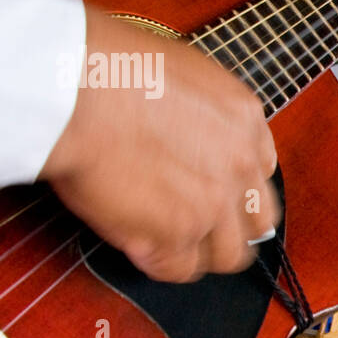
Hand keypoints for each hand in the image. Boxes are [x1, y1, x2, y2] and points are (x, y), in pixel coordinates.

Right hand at [41, 5, 280, 282]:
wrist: (75, 89)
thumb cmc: (107, 68)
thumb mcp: (181, 68)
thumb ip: (202, 108)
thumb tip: (191, 128)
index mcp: (244, 120)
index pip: (261, 172)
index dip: (237, 188)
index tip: (217, 193)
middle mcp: (239, 165)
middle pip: (258, 220)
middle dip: (232, 228)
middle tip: (199, 228)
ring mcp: (213, 204)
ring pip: (228, 255)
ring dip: (200, 252)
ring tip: (169, 245)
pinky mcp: (176, 234)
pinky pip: (180, 269)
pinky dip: (162, 264)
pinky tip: (142, 249)